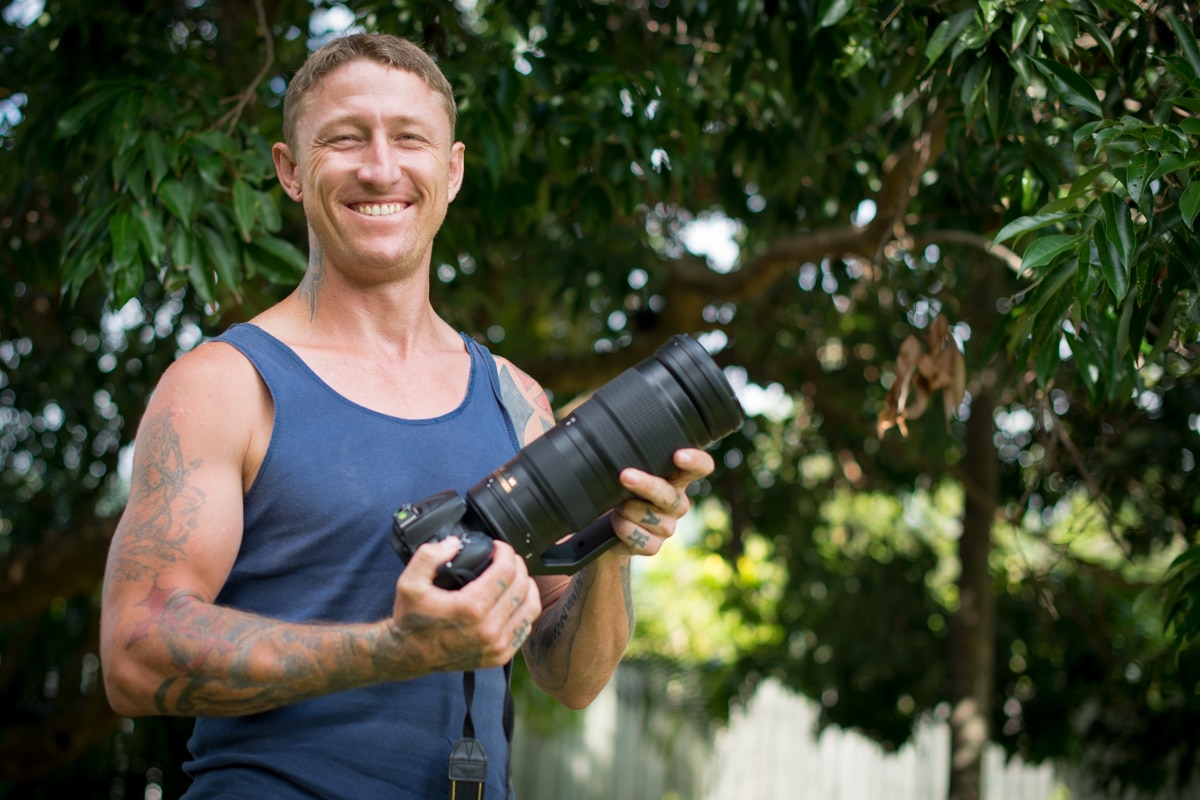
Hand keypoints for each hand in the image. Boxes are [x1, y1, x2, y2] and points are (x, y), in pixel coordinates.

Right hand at [387, 537, 541, 674]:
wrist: (408, 656)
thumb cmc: (411, 620)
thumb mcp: (409, 582)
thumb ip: (429, 556)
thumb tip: (454, 543)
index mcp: (470, 608)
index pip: (506, 570)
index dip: (505, 551)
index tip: (497, 548)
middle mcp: (487, 629)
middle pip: (522, 586)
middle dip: (517, 565)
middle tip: (506, 558)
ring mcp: (495, 645)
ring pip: (530, 607)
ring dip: (526, 586)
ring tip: (514, 576)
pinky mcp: (499, 657)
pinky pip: (525, 628)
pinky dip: (524, 610)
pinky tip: (512, 600)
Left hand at [609, 448, 715, 557]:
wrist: (606, 526)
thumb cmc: (620, 488)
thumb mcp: (628, 470)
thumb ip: (634, 461)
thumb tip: (618, 448)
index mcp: (677, 478)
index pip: (700, 467)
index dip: (695, 461)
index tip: (679, 455)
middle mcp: (677, 502)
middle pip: (668, 495)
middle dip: (646, 485)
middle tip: (625, 476)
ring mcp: (667, 526)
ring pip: (648, 516)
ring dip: (625, 509)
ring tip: (615, 504)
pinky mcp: (653, 546)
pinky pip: (638, 537)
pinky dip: (622, 528)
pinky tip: (617, 523)